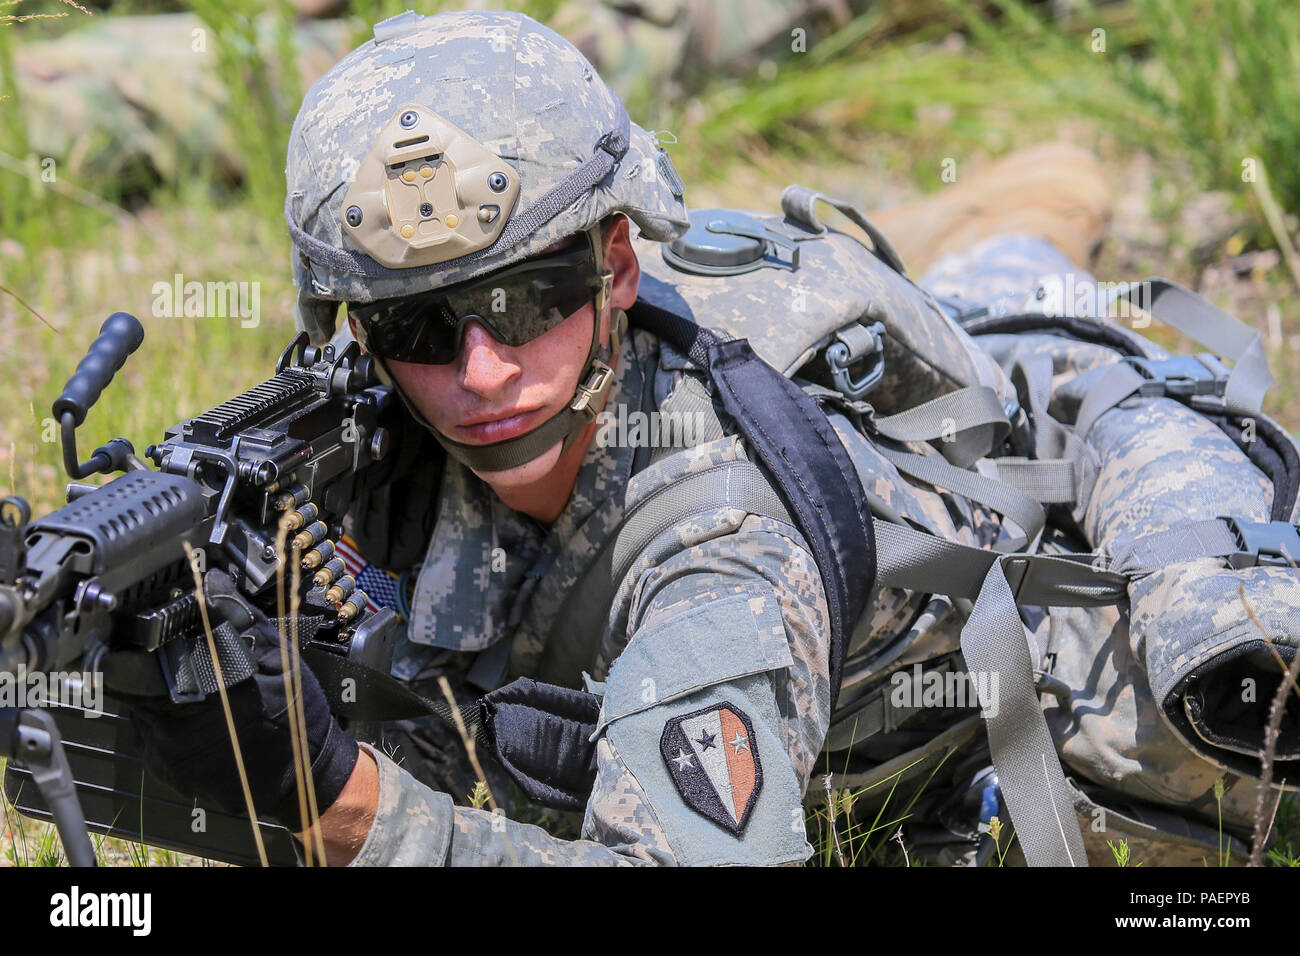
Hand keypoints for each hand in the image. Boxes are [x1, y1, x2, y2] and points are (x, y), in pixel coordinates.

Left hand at [131, 569, 358, 830]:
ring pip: (144, 708)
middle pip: (135, 684)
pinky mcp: (167, 772)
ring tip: (198, 689)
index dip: (139, 641)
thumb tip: (213, 584)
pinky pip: (155, 734)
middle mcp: (172, 729)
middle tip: (179, 658)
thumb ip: (240, 621)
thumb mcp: (280, 659)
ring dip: (162, 692)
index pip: (137, 661)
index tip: (148, 630)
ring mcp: (165, 756)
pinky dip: (170, 719)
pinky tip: (201, 717)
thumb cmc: (295, 719)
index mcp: (197, 693)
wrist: (304, 778)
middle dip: (151, 665)